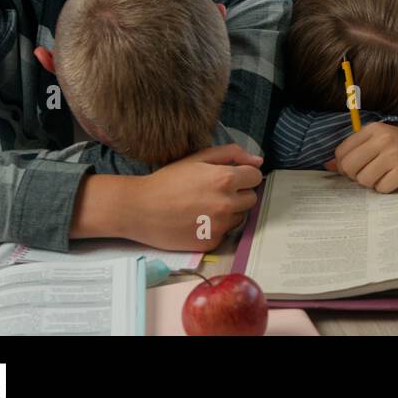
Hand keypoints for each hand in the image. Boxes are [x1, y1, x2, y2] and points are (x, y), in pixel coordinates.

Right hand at [130, 144, 262, 250]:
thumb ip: (231, 154)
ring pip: (240, 216)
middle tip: (215, 192)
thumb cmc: (168, 181)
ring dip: (229, 211)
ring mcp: (220, 225)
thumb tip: (258, 161)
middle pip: (251, 198)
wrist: (139, 210)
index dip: (243, 175)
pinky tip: (197, 221)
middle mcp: (226, 204)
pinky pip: (225, 233)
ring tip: (204, 207)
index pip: (256, 177)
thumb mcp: (198, 158)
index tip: (230, 177)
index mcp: (225, 179)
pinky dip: (215, 227)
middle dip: (238, 193)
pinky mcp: (211, 243)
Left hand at [328, 123, 397, 192]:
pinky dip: (387, 188)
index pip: (342, 152)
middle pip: (349, 168)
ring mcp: (394, 156)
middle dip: (357, 176)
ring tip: (388, 174)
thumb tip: (328, 165)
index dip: (346, 165)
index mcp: (375, 129)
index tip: (360, 166)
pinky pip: (381, 189)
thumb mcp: (385, 140)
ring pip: (363, 180)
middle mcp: (383, 140)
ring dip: (373, 183)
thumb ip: (357, 150)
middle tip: (374, 173)